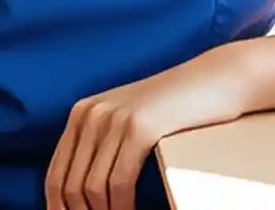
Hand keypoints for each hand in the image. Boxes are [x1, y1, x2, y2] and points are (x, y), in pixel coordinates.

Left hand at [45, 45, 256, 209]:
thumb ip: (104, 143)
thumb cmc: (179, 105)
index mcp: (83, 113)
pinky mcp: (140, 127)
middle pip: (69, 185)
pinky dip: (122, 207)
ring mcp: (115, 119)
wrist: (218, 77)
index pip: (55, 174)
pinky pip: (119, 182)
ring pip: (92, 188)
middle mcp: (92, 114)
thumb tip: (85, 193)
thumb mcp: (129, 117)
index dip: (59, 207)